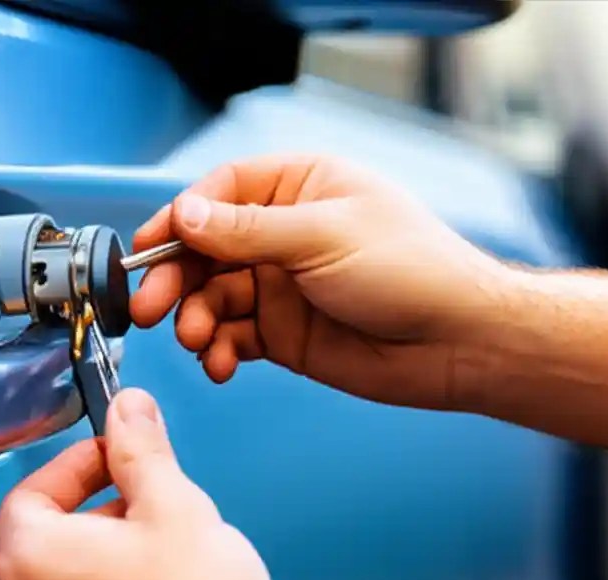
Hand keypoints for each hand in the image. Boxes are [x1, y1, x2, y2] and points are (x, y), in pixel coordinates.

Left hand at [0, 389, 312, 579]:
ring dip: (111, 561)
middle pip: (50, 536)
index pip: (34, 487)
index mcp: (29, 555)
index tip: (121, 455)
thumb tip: (128, 409)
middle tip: (156, 505)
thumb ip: (142, 450)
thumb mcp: (174, 506)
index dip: (82, 463)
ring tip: (169, 562)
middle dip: (103, 510)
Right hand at [131, 154, 514, 409]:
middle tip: (151, 308)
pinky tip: (220, 363)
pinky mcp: (281, 332)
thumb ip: (246, 230)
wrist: (459, 343)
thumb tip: (185, 216)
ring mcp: (280, 284)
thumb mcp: (322, 237)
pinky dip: (217, 351)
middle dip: (174, 280)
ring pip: (211, 297)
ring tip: (197, 340)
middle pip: (204, 250)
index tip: (148, 248)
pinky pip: (230, 337)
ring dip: (194, 320)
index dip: (179, 219)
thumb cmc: (413, 271)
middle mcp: (283, 233)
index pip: (219, 193)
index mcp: (299, 187)